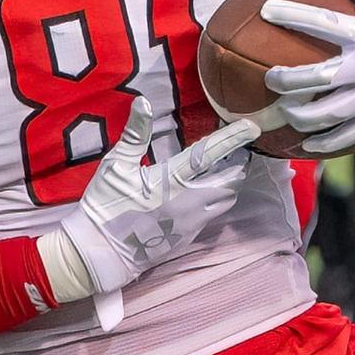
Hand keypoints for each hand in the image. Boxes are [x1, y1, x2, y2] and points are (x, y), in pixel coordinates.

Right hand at [56, 98, 256, 298]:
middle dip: (237, 164)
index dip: (233, 140)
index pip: (210, 155)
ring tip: (224, 169)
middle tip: (236, 150)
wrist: (103, 252)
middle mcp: (190, 202)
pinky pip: (214, 214)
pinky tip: (203, 193)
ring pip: (226, 199)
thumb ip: (135, 134)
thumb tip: (143, 102)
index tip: (252, 127)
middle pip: (230, 180)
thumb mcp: (115, 166)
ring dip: (229, 183)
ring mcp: (192, 222)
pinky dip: (216, 199)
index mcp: (171, 181)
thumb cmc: (106, 206)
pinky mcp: (189, 236)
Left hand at [263, 0, 354, 154]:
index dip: (289, 14)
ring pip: (324, 113)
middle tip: (268, 78)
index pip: (319, 21)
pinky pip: (348, 136)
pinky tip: (306, 144)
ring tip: (284, 110)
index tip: (265, 9)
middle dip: (282, 80)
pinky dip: (324, 142)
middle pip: (312, 78)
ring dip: (297, 115)